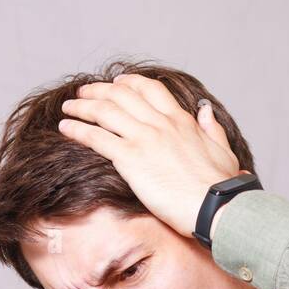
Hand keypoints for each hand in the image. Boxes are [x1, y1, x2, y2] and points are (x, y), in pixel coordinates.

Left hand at [57, 73, 242, 237]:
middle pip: (121, 95)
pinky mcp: (130, 158)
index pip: (150, 90)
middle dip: (99, 91)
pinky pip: (96, 137)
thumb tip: (206, 111)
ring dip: (82, 107)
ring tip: (68, 108)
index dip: (129, 83)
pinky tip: (64, 128)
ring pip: (105, 111)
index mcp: (181, 120)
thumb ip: (212, 128)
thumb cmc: (221, 188)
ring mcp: (144, 138)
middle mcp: (160, 124)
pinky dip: (78, 129)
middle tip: (83, 93)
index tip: (116, 83)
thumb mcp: (223, 151)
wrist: (215, 206)